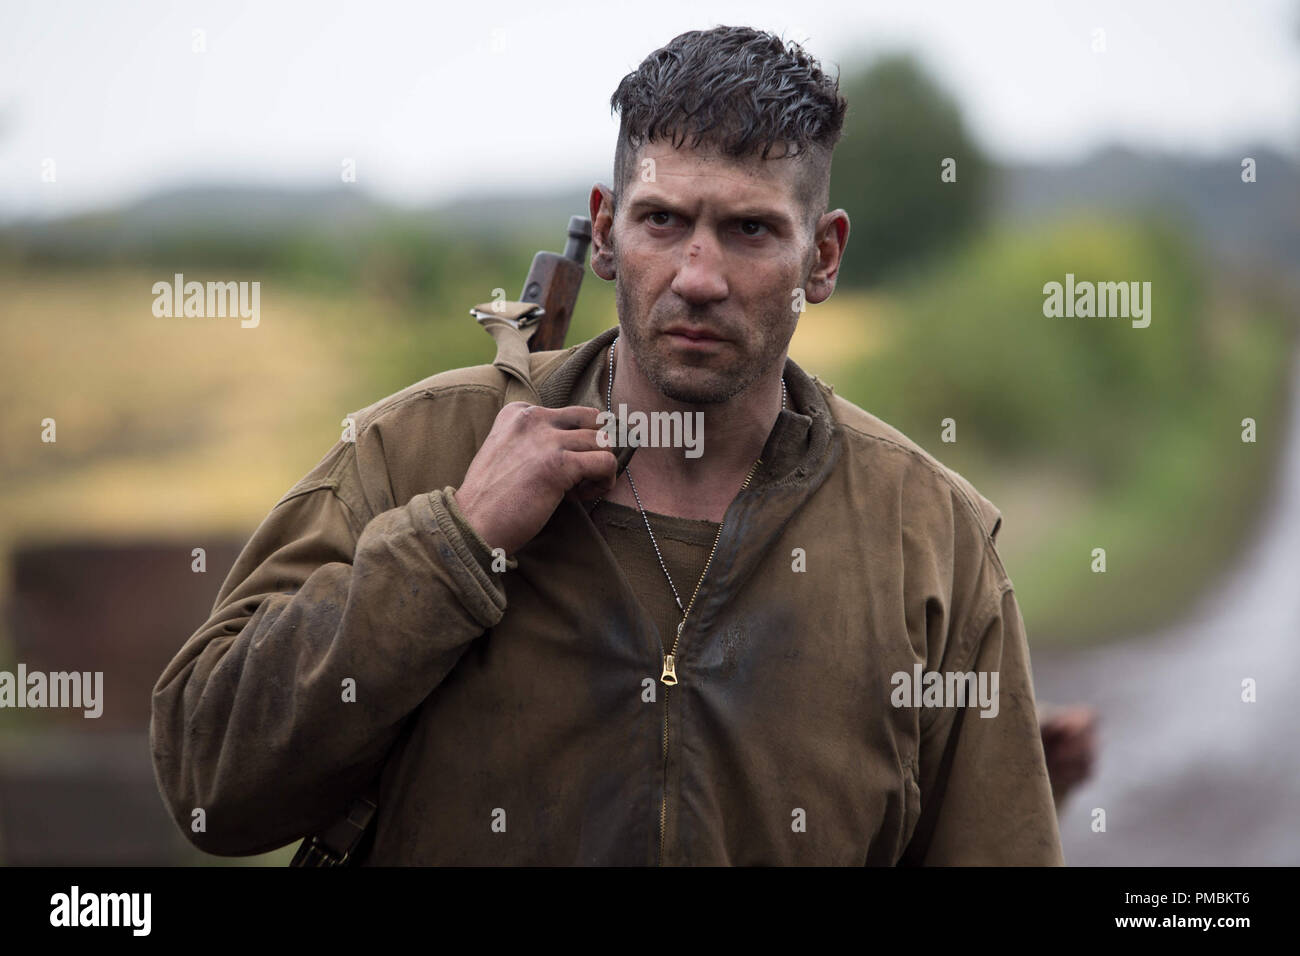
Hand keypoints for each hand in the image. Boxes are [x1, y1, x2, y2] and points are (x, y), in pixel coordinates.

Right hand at [452, 403, 618, 556]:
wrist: (473, 524)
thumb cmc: (491, 497)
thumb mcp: (506, 451)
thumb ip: (533, 439)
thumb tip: (575, 444)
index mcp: (518, 412)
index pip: (569, 413)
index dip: (573, 441)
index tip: (557, 467)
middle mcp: (532, 418)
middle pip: (592, 419)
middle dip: (595, 445)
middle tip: (583, 472)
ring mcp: (546, 439)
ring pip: (602, 440)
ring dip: (600, 467)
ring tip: (580, 489)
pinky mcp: (560, 464)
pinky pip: (605, 462)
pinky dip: (603, 481)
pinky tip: (582, 496)